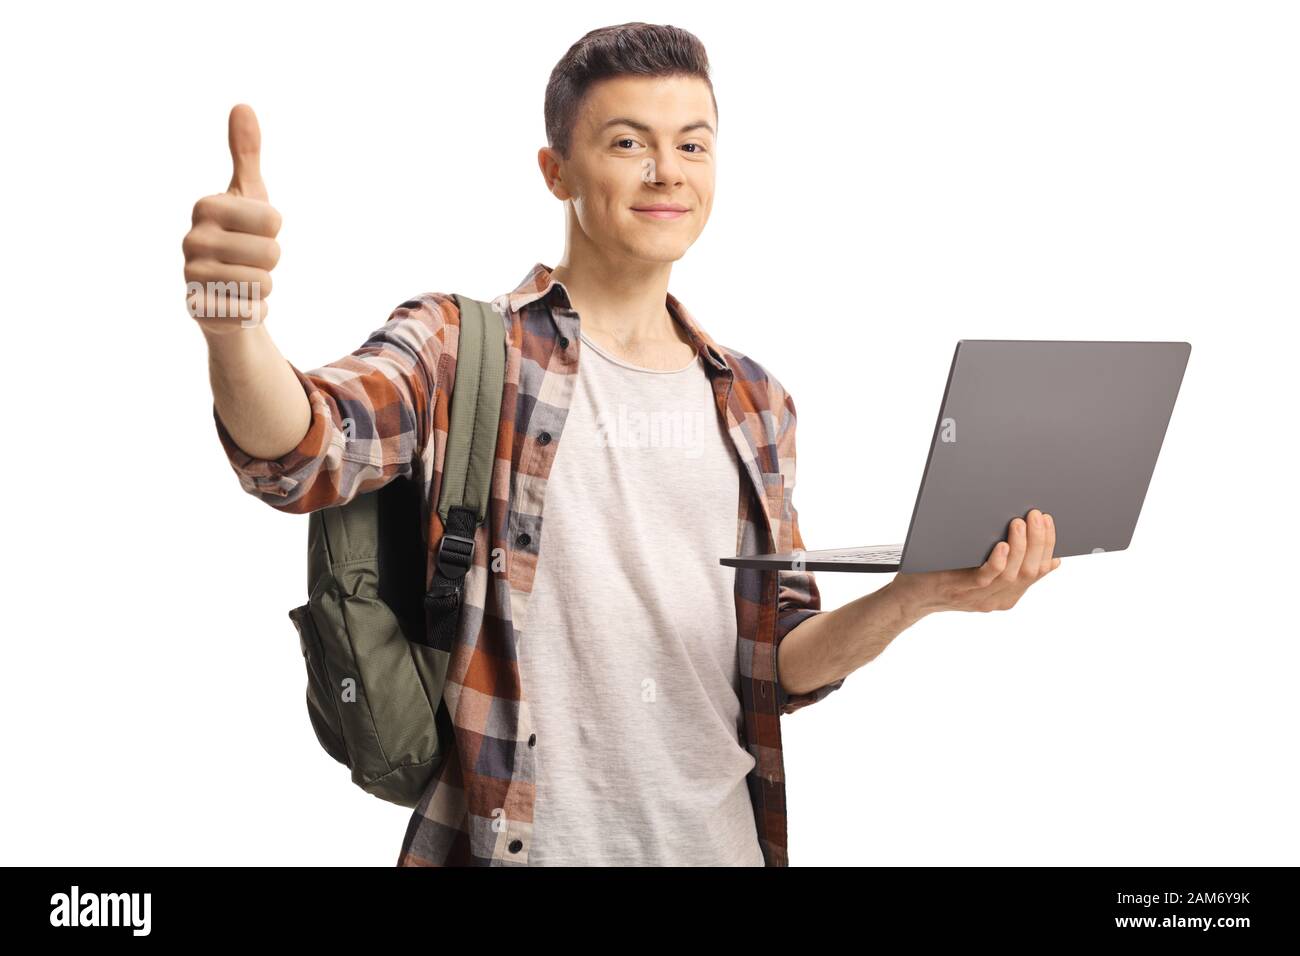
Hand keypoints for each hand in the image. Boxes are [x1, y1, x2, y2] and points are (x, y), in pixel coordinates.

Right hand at [182, 104, 281, 333]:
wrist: (223, 292)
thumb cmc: (240, 236)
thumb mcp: (248, 194)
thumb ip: (246, 153)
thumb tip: (242, 105)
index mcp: (206, 207)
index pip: (274, 221)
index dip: (274, 231)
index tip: (254, 232)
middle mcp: (192, 239)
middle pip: (271, 253)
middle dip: (270, 262)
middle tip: (249, 260)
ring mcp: (191, 277)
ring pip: (263, 284)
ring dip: (263, 287)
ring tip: (243, 280)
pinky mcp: (200, 311)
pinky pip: (252, 312)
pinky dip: (255, 311)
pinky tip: (236, 303)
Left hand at [887, 509, 1060, 615]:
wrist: (909, 596)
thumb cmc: (945, 574)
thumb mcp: (983, 571)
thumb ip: (1012, 566)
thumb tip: (1050, 559)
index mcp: (1007, 594)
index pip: (1038, 570)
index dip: (1047, 545)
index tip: (1049, 520)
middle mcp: (996, 598)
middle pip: (1029, 571)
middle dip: (1038, 541)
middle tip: (1038, 516)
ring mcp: (979, 596)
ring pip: (1011, 574)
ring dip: (1020, 546)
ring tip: (1021, 523)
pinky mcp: (960, 590)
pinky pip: (985, 577)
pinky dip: (996, 561)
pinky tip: (1000, 544)